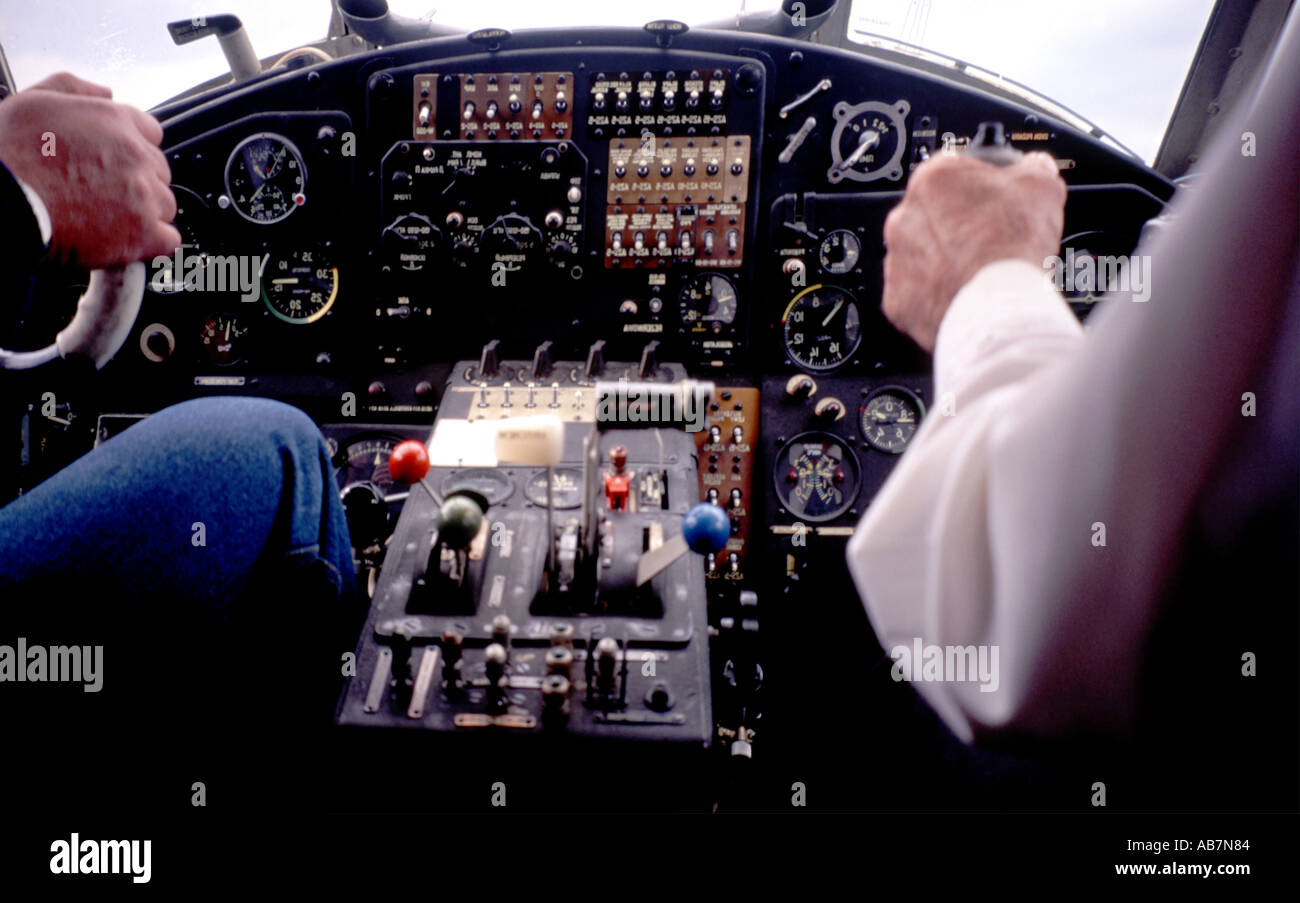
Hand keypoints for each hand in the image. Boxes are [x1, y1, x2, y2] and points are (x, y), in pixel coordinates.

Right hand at [0, 72, 179, 268]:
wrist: (3, 202)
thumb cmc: (10, 155)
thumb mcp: (33, 102)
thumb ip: (73, 88)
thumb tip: (106, 92)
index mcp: (115, 121)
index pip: (151, 133)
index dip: (133, 149)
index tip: (116, 163)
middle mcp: (135, 155)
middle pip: (159, 170)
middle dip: (137, 181)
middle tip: (103, 191)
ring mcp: (143, 195)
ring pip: (165, 204)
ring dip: (144, 212)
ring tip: (107, 216)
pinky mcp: (142, 233)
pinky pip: (167, 239)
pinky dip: (150, 242)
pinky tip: (125, 239)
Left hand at [881, 151, 1065, 351]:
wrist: (997, 307)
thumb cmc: (1012, 247)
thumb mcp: (1042, 188)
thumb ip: (1034, 169)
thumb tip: (1036, 167)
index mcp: (933, 179)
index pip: (953, 171)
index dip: (977, 186)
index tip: (992, 199)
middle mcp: (904, 217)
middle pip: (932, 215)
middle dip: (956, 225)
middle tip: (986, 240)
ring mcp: (896, 260)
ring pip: (919, 254)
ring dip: (942, 260)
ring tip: (975, 270)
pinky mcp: (896, 298)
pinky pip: (914, 292)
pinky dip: (933, 294)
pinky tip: (959, 294)